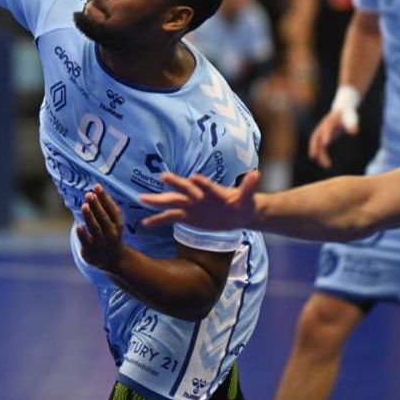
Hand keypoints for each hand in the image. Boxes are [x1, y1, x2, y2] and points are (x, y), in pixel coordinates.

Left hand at [77, 184, 125, 271]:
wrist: (113, 259)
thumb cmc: (110, 233)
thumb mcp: (113, 221)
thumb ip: (106, 206)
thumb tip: (97, 188)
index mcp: (117, 224)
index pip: (112, 209)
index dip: (104, 198)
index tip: (97, 187)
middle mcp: (111, 234)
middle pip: (104, 219)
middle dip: (96, 206)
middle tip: (89, 194)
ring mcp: (101, 244)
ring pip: (95, 229)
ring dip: (90, 217)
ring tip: (84, 206)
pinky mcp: (91, 252)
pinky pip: (86, 242)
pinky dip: (83, 235)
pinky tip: (78, 226)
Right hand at [140, 170, 259, 230]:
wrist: (238, 213)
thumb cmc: (244, 203)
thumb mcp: (248, 197)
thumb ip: (249, 187)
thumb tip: (257, 174)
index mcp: (212, 191)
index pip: (206, 186)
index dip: (201, 183)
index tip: (194, 177)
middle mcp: (198, 196)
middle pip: (184, 190)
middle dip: (174, 185)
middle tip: (162, 178)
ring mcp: (191, 206)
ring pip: (172, 202)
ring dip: (158, 202)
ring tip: (142, 200)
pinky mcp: (187, 217)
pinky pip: (170, 218)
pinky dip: (158, 221)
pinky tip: (144, 224)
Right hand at [308, 106, 356, 169]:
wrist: (342, 109)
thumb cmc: (348, 114)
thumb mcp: (351, 117)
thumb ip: (352, 123)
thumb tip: (354, 131)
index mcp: (330, 121)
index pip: (327, 128)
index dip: (326, 135)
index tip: (326, 144)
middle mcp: (323, 127)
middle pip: (316, 137)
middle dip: (315, 146)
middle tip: (314, 156)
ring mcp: (322, 132)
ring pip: (318, 144)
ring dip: (319, 154)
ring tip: (326, 166)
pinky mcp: (324, 137)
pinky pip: (321, 148)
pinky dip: (322, 155)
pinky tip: (327, 164)